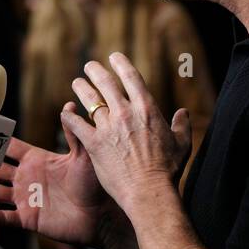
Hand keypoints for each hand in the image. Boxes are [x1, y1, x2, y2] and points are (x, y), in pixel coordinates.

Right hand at [0, 122, 115, 246]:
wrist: (101, 216)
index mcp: (36, 160)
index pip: (9, 148)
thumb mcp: (83, 156)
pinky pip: (4, 216)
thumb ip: (73, 133)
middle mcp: (26, 178)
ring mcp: (24, 199)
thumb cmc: (94, 184)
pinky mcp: (26, 218)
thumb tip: (69, 105)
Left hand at [65, 53, 192, 212]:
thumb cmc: (168, 170)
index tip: (114, 57)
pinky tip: (65, 111)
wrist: (149, 191)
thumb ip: (181, 125)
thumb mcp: (181, 144)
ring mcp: (107, 127)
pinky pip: (75, 124)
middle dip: (95, 71)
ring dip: (81, 88)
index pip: (131, 77)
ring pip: (89, 100)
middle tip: (89, 66)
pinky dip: (69, 116)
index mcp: (147, 108)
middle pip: (106, 83)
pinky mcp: (93, 143)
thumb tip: (183, 113)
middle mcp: (125, 113)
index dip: (121, 63)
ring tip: (77, 82)